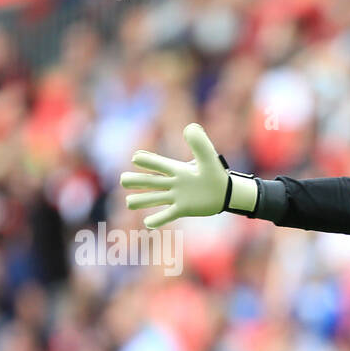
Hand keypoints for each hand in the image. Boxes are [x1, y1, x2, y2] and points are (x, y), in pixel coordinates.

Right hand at [120, 123, 245, 228]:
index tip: (135, 157)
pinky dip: (158, 219)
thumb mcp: (208, 157)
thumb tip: (190, 127)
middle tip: (124, 180)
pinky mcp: (183, 209)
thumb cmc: (216, 172)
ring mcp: (176, 197)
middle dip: (137, 181)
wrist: (225, 192)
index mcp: (177, 169)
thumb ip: (200, 143)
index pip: (159, 164)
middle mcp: (173, 183)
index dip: (148, 161)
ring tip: (129, 203)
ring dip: (142, 201)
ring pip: (155, 199)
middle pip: (151, 182)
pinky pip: (168, 215)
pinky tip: (148, 223)